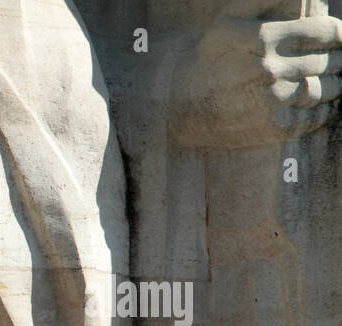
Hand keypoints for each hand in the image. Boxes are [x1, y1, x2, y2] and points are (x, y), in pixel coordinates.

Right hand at [171, 1, 341, 148]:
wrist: (176, 106)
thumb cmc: (207, 59)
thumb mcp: (228, 20)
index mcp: (265, 39)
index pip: (327, 32)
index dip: (339, 34)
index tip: (339, 37)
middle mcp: (271, 69)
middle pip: (330, 62)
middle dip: (337, 60)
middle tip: (335, 61)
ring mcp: (273, 101)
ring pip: (327, 90)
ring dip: (335, 85)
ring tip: (332, 81)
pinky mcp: (272, 127)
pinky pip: (314, 118)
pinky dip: (325, 111)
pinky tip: (323, 105)